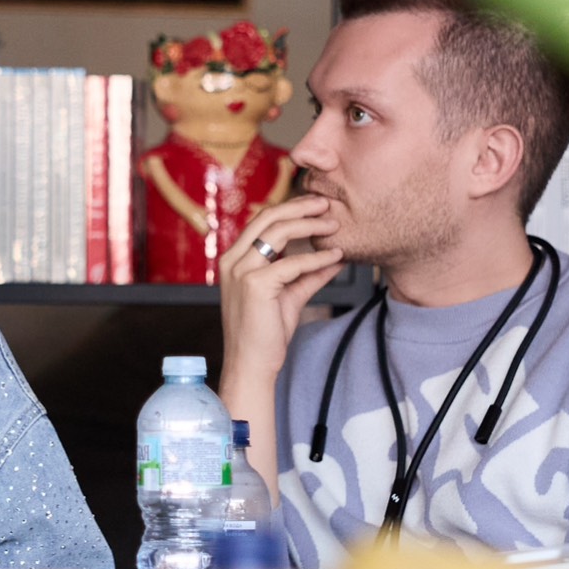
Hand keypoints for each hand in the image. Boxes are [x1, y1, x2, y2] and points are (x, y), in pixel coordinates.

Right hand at [220, 195, 343, 390]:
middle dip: (300, 207)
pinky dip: (317, 258)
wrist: (252, 365)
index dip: (290, 208)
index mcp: (235, 259)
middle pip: (268, 218)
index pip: (262, 220)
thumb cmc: (265, 334)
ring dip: (310, 225)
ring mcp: (241, 271)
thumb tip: (336, 258)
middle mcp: (233, 260)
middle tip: (327, 204)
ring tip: (334, 225)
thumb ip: (309, 275)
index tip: (317, 206)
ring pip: (278, 232)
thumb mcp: (289, 296)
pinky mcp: (254, 285)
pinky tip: (336, 256)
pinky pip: (292, 263)